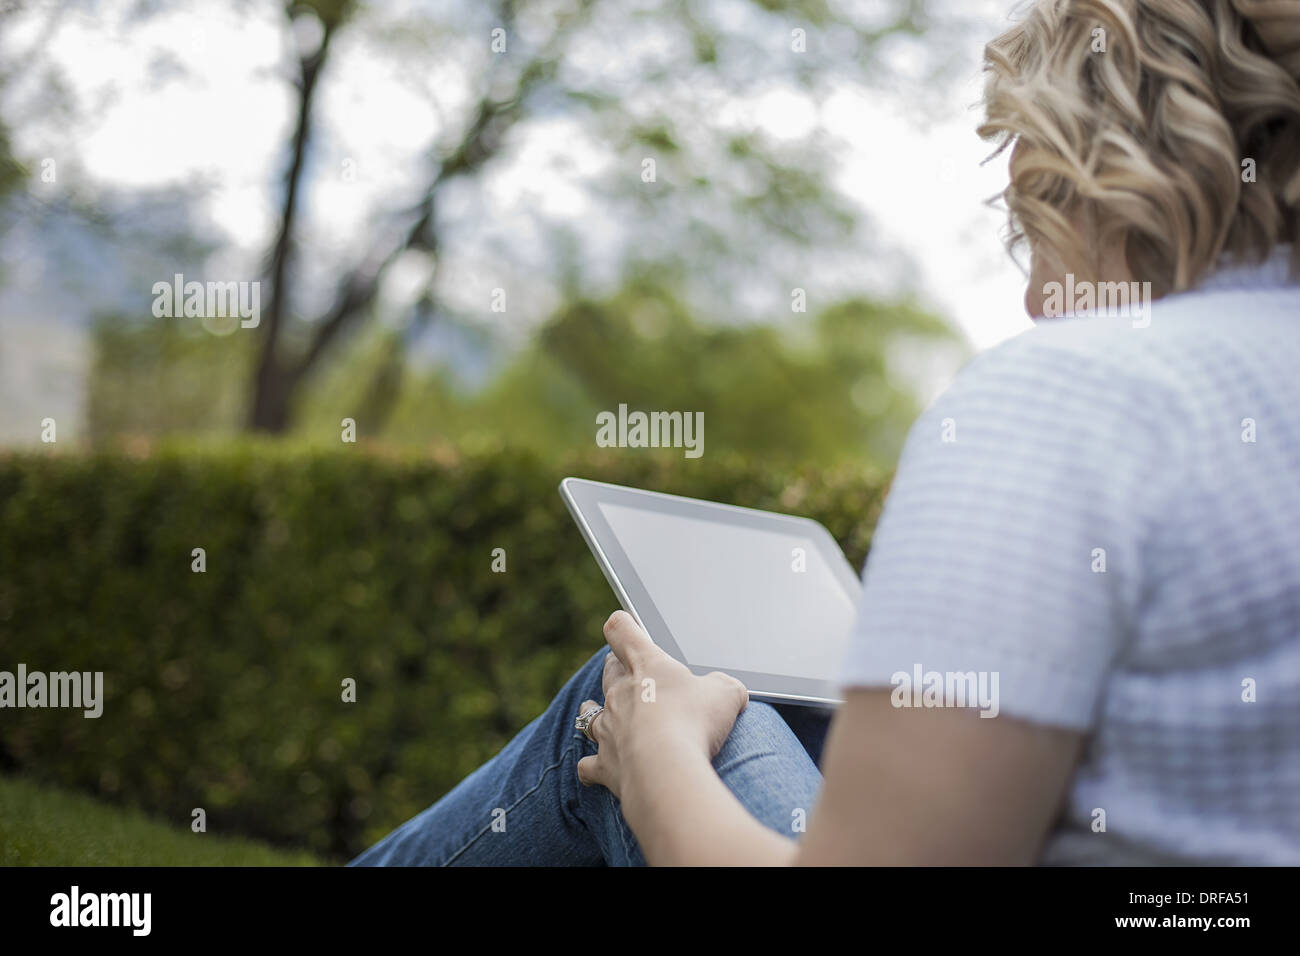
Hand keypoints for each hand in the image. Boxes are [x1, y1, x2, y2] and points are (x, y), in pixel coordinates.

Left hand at [576, 610, 749, 800]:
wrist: (666, 770)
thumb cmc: (694, 723)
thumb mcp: (726, 694)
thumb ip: (724, 686)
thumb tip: (727, 691)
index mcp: (646, 665)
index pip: (622, 631)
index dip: (623, 626)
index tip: (625, 624)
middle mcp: (619, 693)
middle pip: (609, 671)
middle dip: (616, 668)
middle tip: (625, 669)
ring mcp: (608, 728)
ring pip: (590, 713)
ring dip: (592, 710)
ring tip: (592, 708)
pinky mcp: (604, 764)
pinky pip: (588, 764)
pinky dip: (590, 765)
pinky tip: (592, 768)